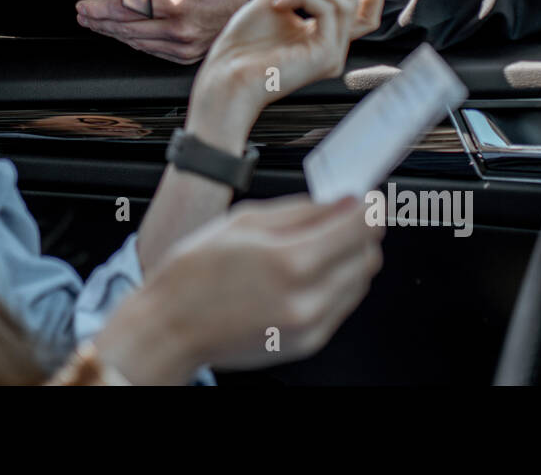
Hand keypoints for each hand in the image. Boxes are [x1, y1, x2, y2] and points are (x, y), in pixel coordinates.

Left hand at [75, 0, 247, 63]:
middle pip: (126, 27)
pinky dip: (134, 42)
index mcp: (175, 2)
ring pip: (137, 42)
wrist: (250, 0)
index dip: (100, 9)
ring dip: (113, 33)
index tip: (84, 6)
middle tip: (83, 15)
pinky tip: (122, 35)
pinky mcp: (188, 55)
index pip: (126, 8)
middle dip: (100, 21)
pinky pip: (152, 50)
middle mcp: (178, 28)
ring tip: (96, 24)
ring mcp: (183, 45)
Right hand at [94, 194, 383, 380]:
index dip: (369, 207)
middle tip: (341, 218)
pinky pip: (342, 306)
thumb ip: (302, 209)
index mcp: (289, 261)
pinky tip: (307, 273)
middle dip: (361, 233)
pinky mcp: (309, 342)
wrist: (171, 328)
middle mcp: (306, 299)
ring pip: (359, 282)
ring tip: (317, 246)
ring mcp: (310, 326)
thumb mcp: (244, 221)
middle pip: (368, 256)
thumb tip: (343, 200)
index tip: (367, 198)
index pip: (360, 228)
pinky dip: (336, 284)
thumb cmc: (195, 272)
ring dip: (350, 258)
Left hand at [184, 0, 384, 150]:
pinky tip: (280, 2)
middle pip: (353, 2)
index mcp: (323, 38)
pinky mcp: (326, 55)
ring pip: (345, 4)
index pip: (364, 16)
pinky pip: (330, 12)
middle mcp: (333, 48)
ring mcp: (332, 54)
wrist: (227, 71)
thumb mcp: (276, 2)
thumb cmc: (244, 43)